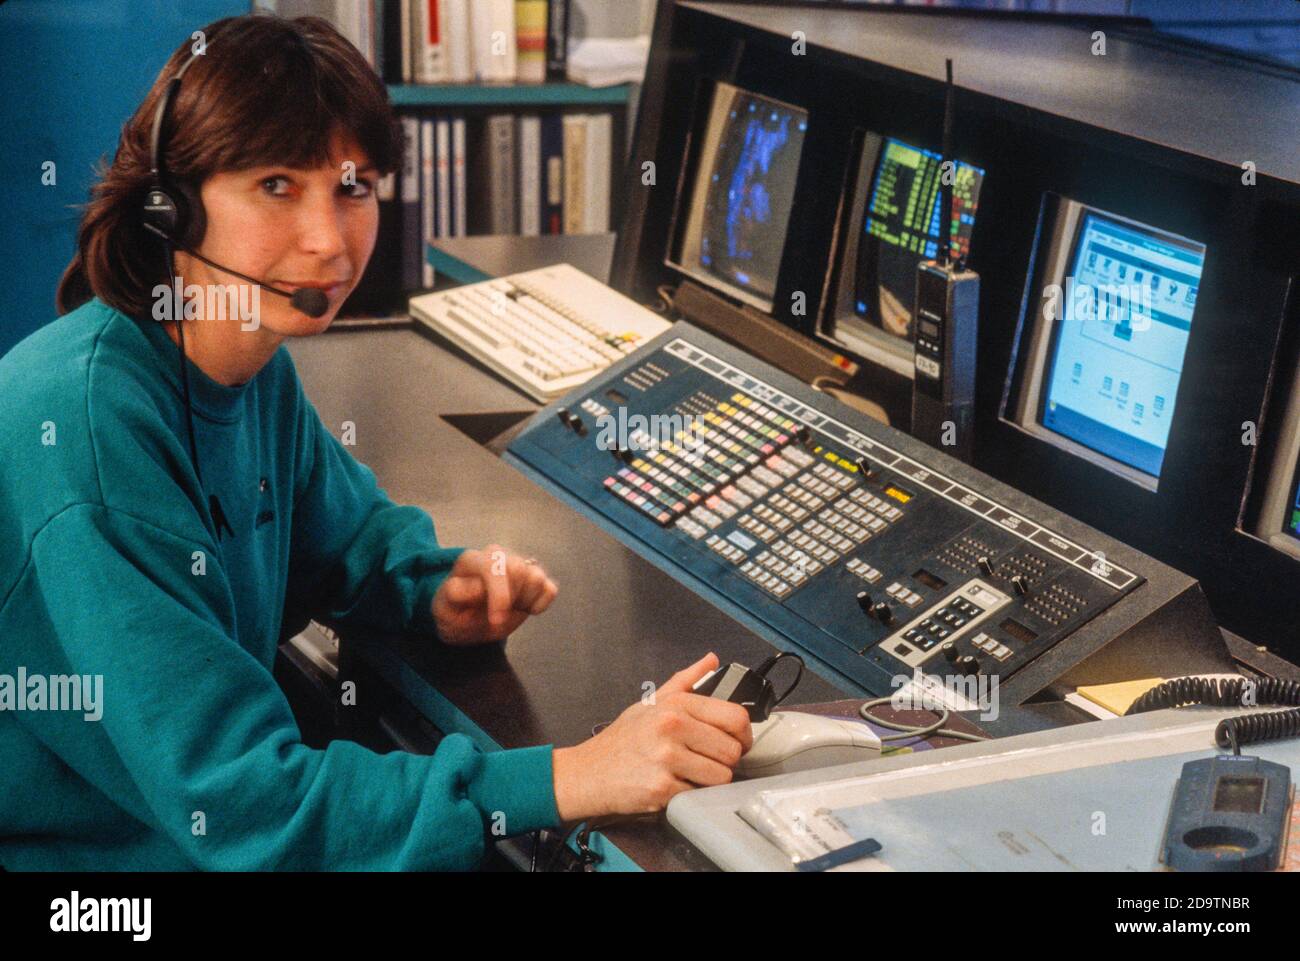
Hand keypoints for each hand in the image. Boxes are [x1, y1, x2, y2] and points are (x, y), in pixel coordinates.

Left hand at [431, 545, 557, 644]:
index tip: (496, 622)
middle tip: (497, 618)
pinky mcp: (534, 577)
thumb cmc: (453, 614)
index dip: (500, 596)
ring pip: (536, 578)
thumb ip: (456, 594)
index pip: (493, 567)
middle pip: (519, 569)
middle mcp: (496, 555)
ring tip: (506, 610)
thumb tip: (479, 586)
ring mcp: (517, 563)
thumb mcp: (444, 611)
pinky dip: (540, 604)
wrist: (464, 620)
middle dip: (511, 600)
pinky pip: (549, 589)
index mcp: (471, 560)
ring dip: (524, 602)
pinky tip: (523, 608)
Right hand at [551, 653, 753, 820]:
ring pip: (721, 776)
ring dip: (709, 781)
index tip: (738, 743)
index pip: (735, 717)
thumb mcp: (651, 703)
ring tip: (686, 774)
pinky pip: (699, 795)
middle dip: (724, 761)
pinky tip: (672, 786)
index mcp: (675, 705)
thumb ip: (685, 681)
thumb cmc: (620, 741)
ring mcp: (667, 759)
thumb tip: (711, 661)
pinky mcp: (662, 789)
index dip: (744, 735)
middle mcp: (673, 727)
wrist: (586, 773)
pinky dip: (690, 795)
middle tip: (705, 762)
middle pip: (732, 751)